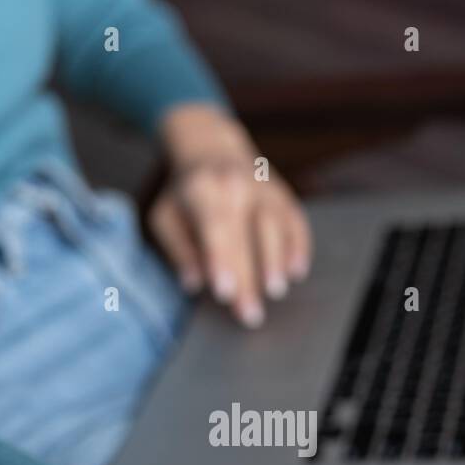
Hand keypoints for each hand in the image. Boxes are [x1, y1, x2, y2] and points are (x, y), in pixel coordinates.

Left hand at [150, 103, 311, 327]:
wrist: (212, 149)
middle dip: (249, 279)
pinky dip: (298, 246)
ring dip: (276, 260)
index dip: (220, 260)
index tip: (224, 293)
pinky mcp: (283, 195)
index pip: (214, 227)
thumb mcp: (165, 216)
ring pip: (275, 226)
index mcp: (202, 189)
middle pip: (246, 236)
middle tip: (249, 315)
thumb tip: (193, 283)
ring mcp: (264, 189)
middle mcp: (236, 185)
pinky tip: (296, 271)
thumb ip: (178, 250)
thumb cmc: (185, 195)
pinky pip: (295, 221)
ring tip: (275, 291)